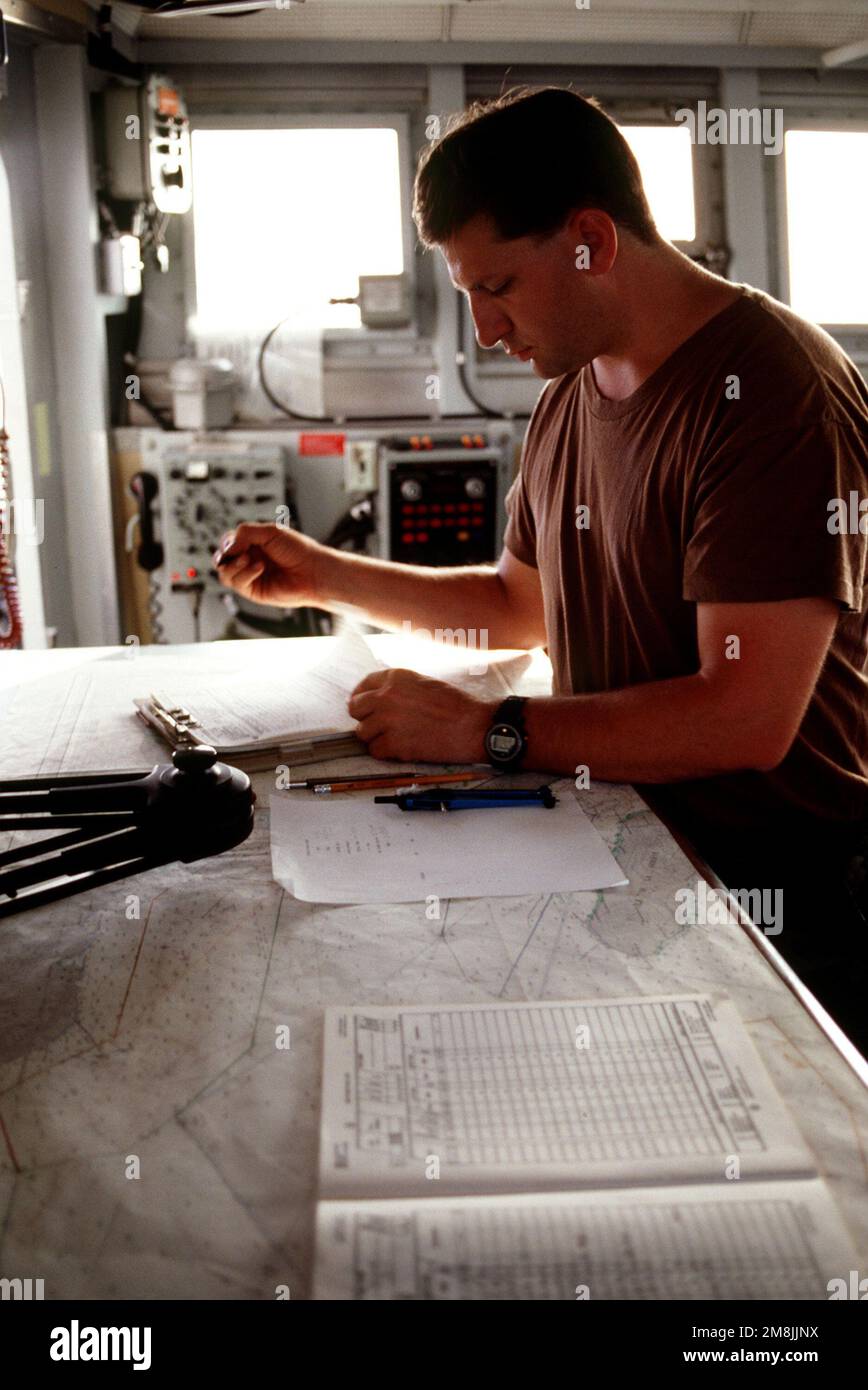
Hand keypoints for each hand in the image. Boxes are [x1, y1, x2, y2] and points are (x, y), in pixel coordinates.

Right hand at [213, 523, 321, 607]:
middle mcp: (249, 560)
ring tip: (248, 559)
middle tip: (237, 552)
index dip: (228, 541)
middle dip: (224, 555)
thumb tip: (227, 547)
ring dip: (233, 564)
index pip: (228, 542)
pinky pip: (236, 583)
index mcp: (253, 544)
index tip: (238, 539)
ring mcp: (250, 576)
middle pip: (221, 559)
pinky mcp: (253, 591)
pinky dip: (244, 573)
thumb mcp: (270, 532)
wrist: (313, 571)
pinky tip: (260, 567)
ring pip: (224, 572)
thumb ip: (245, 533)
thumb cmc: (297, 550)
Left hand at [348, 669, 493, 763]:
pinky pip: (375, 751)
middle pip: (355, 709)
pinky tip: (402, 748)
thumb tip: (377, 699)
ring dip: (375, 738)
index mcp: (395, 678)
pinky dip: (386, 753)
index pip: (362, 686)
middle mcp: (387, 696)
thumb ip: (398, 688)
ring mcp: (388, 720)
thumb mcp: (423, 684)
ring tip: (395, 738)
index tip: (365, 707)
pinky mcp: (394, 743)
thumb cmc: (456, 706)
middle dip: (365, 718)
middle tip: (379, 725)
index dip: (362, 698)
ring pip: (362, 733)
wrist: (472, 727)